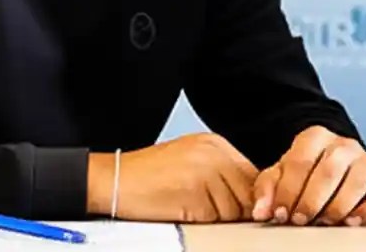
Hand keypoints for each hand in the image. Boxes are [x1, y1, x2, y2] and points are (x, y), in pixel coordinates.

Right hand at [87, 133, 258, 222]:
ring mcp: (204, 172)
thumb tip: (251, 198)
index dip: (249, 197)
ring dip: (218, 217)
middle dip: (236, 209)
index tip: (240, 207)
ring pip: (232, 209)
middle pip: (247, 193)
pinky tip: (184, 211)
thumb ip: (222, 172)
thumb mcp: (191, 161)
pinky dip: (202, 222)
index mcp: (215, 143)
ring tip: (192, 207)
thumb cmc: (148, 174)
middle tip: (211, 210)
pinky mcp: (193, 193)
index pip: (252, 174)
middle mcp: (213, 154)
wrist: (114, 179)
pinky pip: (213, 218)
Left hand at [250, 126, 365, 225]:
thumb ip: (267, 189)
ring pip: (356, 182)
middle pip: (329, 171)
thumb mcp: (280, 174)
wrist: (330, 164)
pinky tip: (350, 221)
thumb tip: (261, 210)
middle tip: (300, 219)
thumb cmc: (305, 172)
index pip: (300, 161)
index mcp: (314, 137)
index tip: (280, 212)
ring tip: (323, 221)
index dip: (288, 191)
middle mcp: (343, 144)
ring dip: (337, 207)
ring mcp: (364, 159)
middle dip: (311, 201)